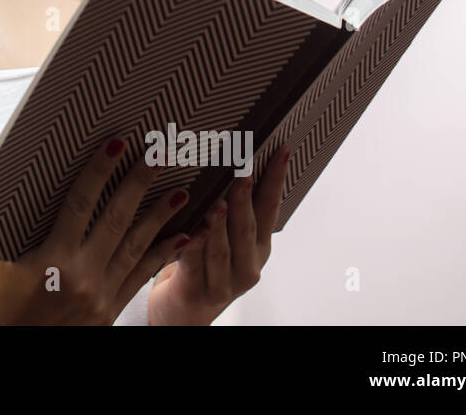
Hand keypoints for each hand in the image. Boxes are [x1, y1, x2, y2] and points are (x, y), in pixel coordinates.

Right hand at [0, 132, 192, 324]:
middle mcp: (81, 276)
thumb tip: (45, 177)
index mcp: (52, 258)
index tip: (116, 143)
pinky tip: (181, 237)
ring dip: (161, 217)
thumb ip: (28, 220)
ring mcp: (98, 296)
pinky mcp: (107, 311)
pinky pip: (139, 277)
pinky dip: (161, 255)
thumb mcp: (2, 253)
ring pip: (136, 248)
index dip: (99, 170)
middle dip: (139, 184)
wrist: (2, 340)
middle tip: (160, 156)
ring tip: (182, 192)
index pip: (81, 202)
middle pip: (116, 220)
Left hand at [147, 146, 290, 325]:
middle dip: (245, 200)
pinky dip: (194, 248)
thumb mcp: (224, 238)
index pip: (269, 209)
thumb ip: (230, 209)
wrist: (183, 313)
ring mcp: (224, 282)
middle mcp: (248, 266)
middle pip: (247, 228)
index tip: (282, 152)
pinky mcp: (197, 292)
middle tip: (243, 173)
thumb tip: (231, 159)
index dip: (275, 180)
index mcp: (258, 249)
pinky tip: (192, 233)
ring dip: (220, 224)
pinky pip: (194, 266)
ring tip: (219, 203)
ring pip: (222, 248)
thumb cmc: (204, 265)